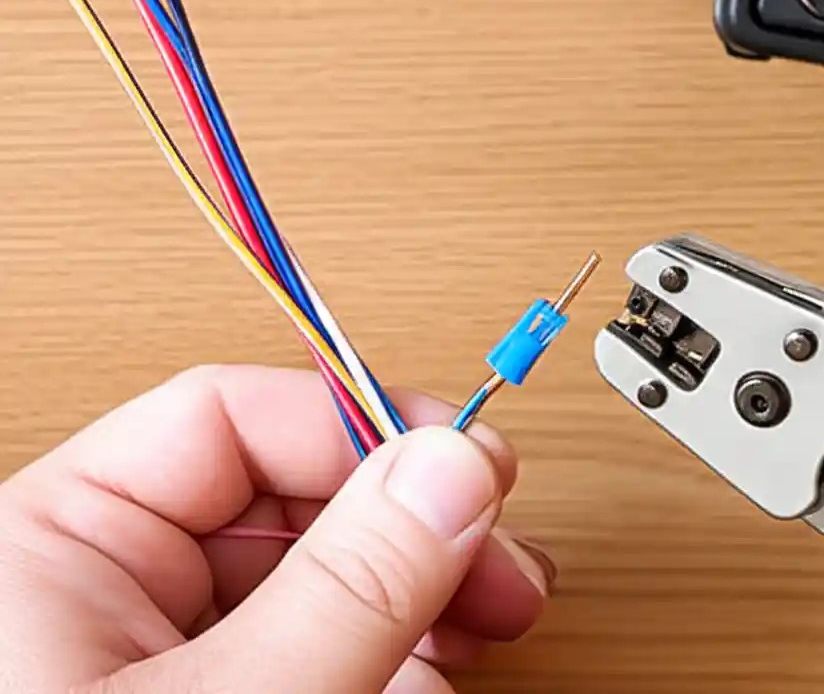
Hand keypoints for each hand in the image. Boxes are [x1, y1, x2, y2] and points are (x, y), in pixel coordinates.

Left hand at [0, 365, 553, 692]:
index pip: (231, 420)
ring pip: (323, 583)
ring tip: (474, 646)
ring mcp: (164, 660)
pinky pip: (319, 654)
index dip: (360, 427)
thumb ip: (351, 585)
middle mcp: (108, 592)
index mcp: (58, 547)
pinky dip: (389, 672)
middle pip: (294, 499)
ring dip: (416, 610)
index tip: (464, 466)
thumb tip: (452, 470)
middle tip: (498, 564)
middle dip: (411, 532)